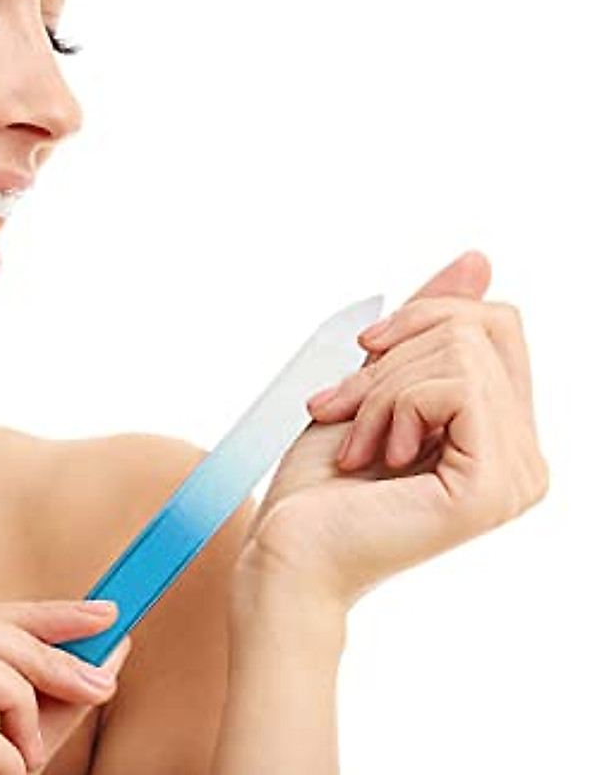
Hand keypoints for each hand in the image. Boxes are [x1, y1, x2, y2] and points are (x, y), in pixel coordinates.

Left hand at [233, 250, 549, 613]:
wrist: (285, 549)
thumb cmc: (319, 482)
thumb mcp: (374, 380)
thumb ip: (429, 326)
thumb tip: (478, 260)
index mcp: (503, 432)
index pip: (496, 322)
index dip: (420, 317)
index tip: (365, 355)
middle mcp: (524, 456)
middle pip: (481, 325)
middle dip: (394, 354)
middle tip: (350, 409)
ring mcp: (515, 475)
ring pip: (461, 350)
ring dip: (381, 386)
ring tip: (360, 441)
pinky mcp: (489, 487)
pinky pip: (454, 384)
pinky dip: (392, 404)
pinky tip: (374, 454)